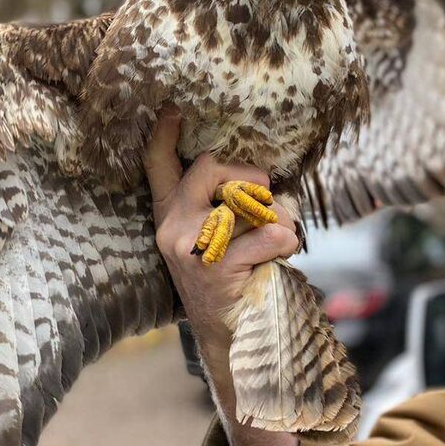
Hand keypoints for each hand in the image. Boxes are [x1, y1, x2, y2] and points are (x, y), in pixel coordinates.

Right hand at [144, 107, 301, 445]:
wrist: (232, 338)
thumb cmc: (233, 279)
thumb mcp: (219, 237)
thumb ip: (225, 203)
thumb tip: (260, 174)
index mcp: (170, 214)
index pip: (157, 165)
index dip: (162, 133)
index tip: (171, 106)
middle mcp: (171, 227)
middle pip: (211, 167)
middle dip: (249, 175)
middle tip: (265, 195)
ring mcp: (188, 247)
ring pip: (248, 201)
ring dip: (278, 216)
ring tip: (279, 236)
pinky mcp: (213, 268)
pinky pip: (269, 235)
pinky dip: (286, 242)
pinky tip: (281, 257)